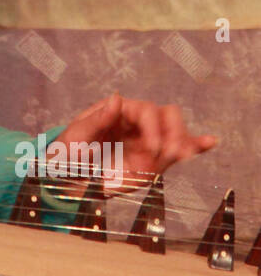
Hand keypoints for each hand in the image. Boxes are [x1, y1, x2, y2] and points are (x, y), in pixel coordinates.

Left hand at [46, 92, 217, 196]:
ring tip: (185, 154)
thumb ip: (98, 118)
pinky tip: (209, 142)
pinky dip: (194, 145)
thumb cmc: (68, 152)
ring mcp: (146, 140)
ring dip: (184, 141)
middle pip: (166, 116)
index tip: (152, 149)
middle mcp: (136, 123)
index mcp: (119, 111)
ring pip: (175, 132)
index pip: (146, 110)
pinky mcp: (151, 160)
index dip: (153, 127)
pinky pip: (176, 150)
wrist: (67, 178)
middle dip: (173, 132)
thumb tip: (118, 98)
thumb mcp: (76, 135)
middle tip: (169, 153)